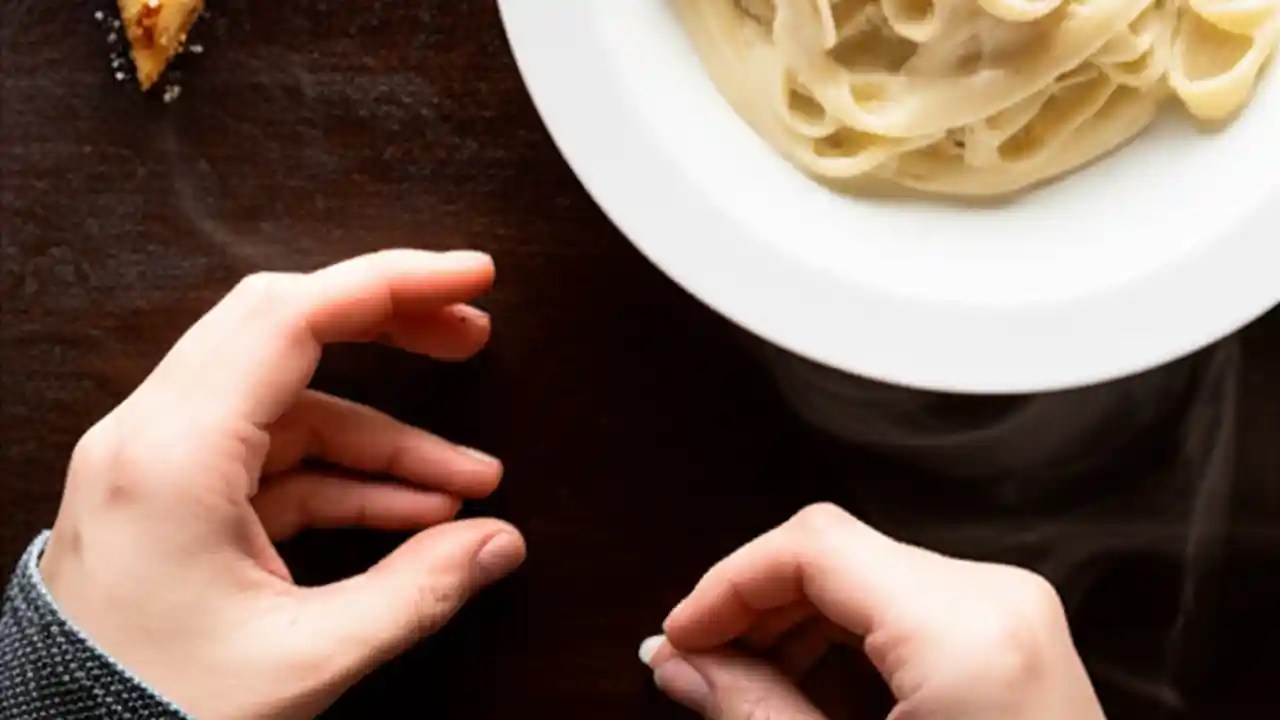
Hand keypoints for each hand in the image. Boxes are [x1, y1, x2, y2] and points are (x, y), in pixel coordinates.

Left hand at [39, 249, 526, 719]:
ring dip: (386, 438)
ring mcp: (161, 466)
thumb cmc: (147, 712)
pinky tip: (414, 515)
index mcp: (172, 454)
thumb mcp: (302, 659)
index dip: (393, 283)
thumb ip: (416, 593)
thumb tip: (497, 545)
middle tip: (470, 332)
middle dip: (392, 330)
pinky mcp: (176, 499)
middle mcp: (155, 439)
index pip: (294, 317)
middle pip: (288, 330)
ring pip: (294, 406)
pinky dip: (350, 478)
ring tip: (467, 482)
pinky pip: (279, 461)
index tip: (469, 275)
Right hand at [642, 503, 1104, 719]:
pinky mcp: (1014, 636)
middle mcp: (996, 599)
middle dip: (755, 603)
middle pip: (837, 553)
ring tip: (747, 682)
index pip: (813, 546)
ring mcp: (1013, 612)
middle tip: (699, 662)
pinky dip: (845, 633)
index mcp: (963, 630)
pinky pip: (906, 603)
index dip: (727, 582)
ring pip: (867, 573)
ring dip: (794, 618)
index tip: (680, 633)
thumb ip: (754, 711)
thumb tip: (680, 662)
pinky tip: (808, 684)